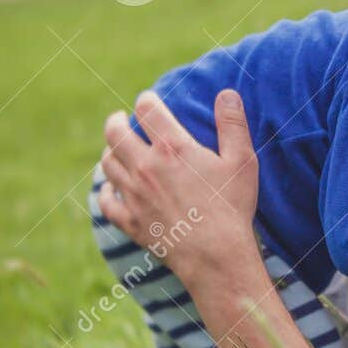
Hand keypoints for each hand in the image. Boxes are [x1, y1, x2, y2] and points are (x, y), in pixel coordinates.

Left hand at [97, 89, 258, 278]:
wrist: (215, 255)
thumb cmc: (231, 206)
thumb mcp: (242, 160)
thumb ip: (233, 124)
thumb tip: (227, 93)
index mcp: (172, 147)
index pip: (147, 108)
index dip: (147, 100)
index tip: (150, 101)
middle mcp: (145, 166)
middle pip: (114, 132)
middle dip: (116, 121)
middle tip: (120, 119)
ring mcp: (133, 194)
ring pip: (107, 164)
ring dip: (110, 152)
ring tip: (117, 149)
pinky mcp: (130, 220)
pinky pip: (106, 202)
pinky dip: (106, 192)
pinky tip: (112, 189)